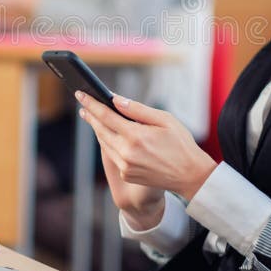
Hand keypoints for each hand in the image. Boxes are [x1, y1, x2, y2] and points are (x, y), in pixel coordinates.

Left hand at [75, 90, 216, 205]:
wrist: (190, 176)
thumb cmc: (181, 144)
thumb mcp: (164, 119)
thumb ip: (138, 110)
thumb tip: (116, 100)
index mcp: (136, 136)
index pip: (106, 116)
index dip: (91, 104)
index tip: (80, 94)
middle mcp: (127, 153)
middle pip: (101, 130)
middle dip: (91, 115)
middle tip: (83, 104)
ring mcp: (125, 166)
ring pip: (104, 143)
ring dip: (97, 129)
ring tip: (92, 116)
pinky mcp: (127, 174)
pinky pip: (112, 154)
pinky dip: (107, 142)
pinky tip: (107, 133)